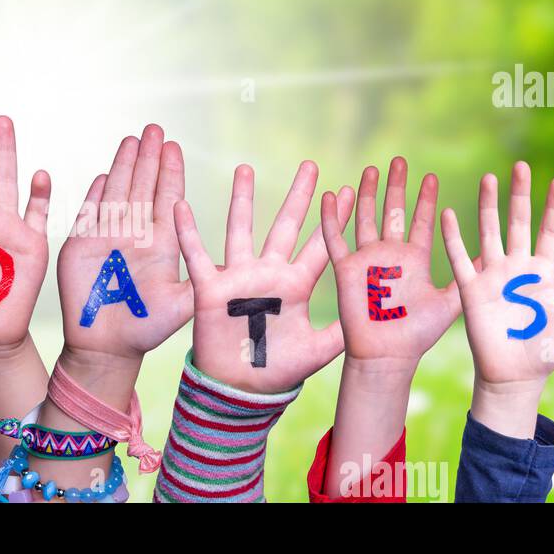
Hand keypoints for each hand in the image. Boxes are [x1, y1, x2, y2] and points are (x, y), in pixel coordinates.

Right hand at [33, 126, 189, 493]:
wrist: (108, 347)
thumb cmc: (147, 329)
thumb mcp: (183, 304)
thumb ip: (201, 281)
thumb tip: (233, 266)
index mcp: (160, 243)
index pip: (166, 199)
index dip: (169, 172)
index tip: (174, 146)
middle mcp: (134, 235)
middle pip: (142, 188)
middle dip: (148, 158)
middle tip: (155, 129)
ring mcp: (106, 239)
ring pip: (118, 193)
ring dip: (124, 167)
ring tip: (132, 140)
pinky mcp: (81, 247)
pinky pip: (89, 214)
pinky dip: (96, 195)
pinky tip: (105, 174)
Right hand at [173, 161, 353, 393]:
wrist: (239, 389)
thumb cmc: (279, 370)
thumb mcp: (318, 350)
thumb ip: (343, 331)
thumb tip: (374, 316)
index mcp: (296, 286)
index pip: (319, 245)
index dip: (332, 220)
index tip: (348, 190)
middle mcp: (269, 274)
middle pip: (285, 226)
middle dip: (298, 196)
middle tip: (311, 164)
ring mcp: (240, 278)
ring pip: (241, 229)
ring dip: (242, 200)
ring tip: (245, 169)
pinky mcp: (210, 289)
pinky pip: (197, 255)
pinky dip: (187, 231)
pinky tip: (180, 206)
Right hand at [321, 156, 459, 366]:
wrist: (387, 355)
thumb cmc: (419, 334)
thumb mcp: (451, 300)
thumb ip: (468, 273)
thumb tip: (496, 251)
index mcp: (414, 259)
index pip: (420, 221)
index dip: (425, 199)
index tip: (430, 176)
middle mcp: (390, 255)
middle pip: (392, 212)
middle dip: (396, 187)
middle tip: (399, 161)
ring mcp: (366, 260)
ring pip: (364, 218)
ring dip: (365, 194)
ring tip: (369, 170)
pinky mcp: (345, 270)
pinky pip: (336, 239)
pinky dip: (332, 218)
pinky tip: (330, 196)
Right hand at [441, 162, 553, 436]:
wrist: (514, 376)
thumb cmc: (545, 353)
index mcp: (544, 274)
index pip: (549, 233)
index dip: (553, 209)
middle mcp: (518, 269)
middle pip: (519, 223)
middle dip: (520, 195)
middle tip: (521, 166)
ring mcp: (493, 276)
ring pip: (490, 232)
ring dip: (488, 206)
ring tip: (489, 178)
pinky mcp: (472, 289)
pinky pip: (461, 258)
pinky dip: (454, 238)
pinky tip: (449, 214)